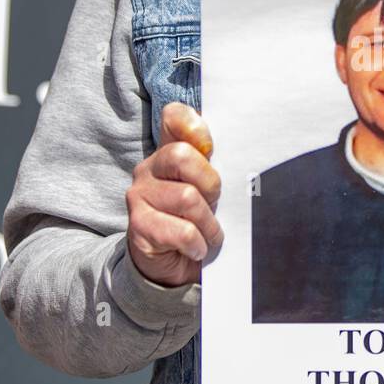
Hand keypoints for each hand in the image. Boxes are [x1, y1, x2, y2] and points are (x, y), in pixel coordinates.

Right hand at [126, 101, 222, 286]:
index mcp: (169, 152)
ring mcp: (140, 196)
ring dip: (209, 222)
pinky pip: (181, 230)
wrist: (171, 266)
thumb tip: (245, 155)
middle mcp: (149, 168)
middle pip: (182, 156)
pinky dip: (198, 242)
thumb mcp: (208, 191)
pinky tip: (198, 248)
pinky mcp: (138, 226)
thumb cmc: (196, 221)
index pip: (173, 117)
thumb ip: (217, 168)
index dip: (194, 126)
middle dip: (210, 183)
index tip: (210, 149)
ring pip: (187, 198)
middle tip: (215, 202)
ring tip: (210, 233)